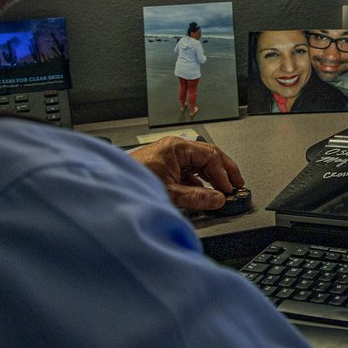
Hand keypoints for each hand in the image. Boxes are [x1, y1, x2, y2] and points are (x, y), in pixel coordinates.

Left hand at [128, 136, 244, 210]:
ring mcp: (168, 155)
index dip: (224, 174)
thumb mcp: (170, 193)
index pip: (211, 156)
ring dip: (212, 175)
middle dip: (224, 170)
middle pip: (208, 155)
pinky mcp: (163, 165)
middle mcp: (173, 148)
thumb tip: (218, 199)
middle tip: (238, 184)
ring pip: (199, 162)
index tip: (231, 189)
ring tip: (224, 187)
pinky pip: (188, 169)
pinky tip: (203, 189)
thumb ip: (197, 197)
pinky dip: (199, 179)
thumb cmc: (132, 184)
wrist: (110, 188)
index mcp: (177, 148)